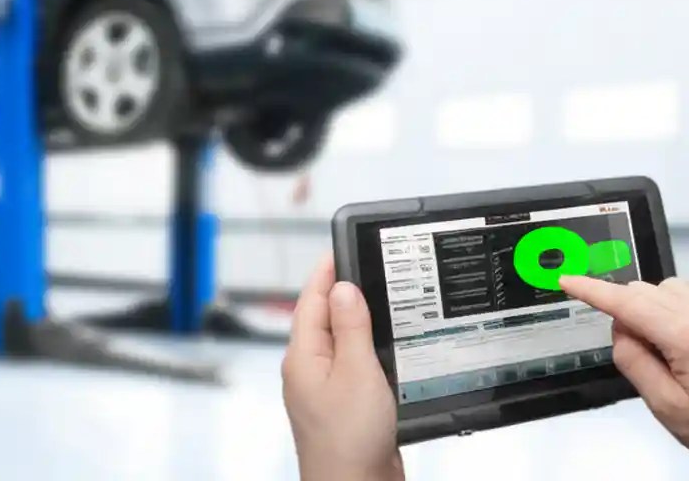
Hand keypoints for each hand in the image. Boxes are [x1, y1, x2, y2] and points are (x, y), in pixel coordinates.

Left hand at [282, 253, 402, 480]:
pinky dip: (367, 350)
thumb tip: (343, 288)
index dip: (326, 272)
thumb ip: (350, 328)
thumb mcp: (356, 371)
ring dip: (358, 322)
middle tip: (367, 267)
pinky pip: (353, 367)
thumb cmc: (348, 440)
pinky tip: (385, 348)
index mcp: (303, 357)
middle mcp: (308, 371)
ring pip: (340, 344)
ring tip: (381, 299)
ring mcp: (325, 390)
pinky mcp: (344, 407)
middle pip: (323, 319)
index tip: (340, 247)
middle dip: (344, 293)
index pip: (311, 300)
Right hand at [560, 275, 688, 479]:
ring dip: (649, 310)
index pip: (627, 303)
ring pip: (662, 288)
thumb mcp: (667, 407)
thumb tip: (619, 331)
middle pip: (642, 291)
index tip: (567, 281)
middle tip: (642, 358)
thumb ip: (634, 363)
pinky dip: (671, 304)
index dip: (592, 291)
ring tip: (664, 350)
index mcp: (688, 338)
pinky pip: (686, 290)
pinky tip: (678, 332)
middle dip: (626, 314)